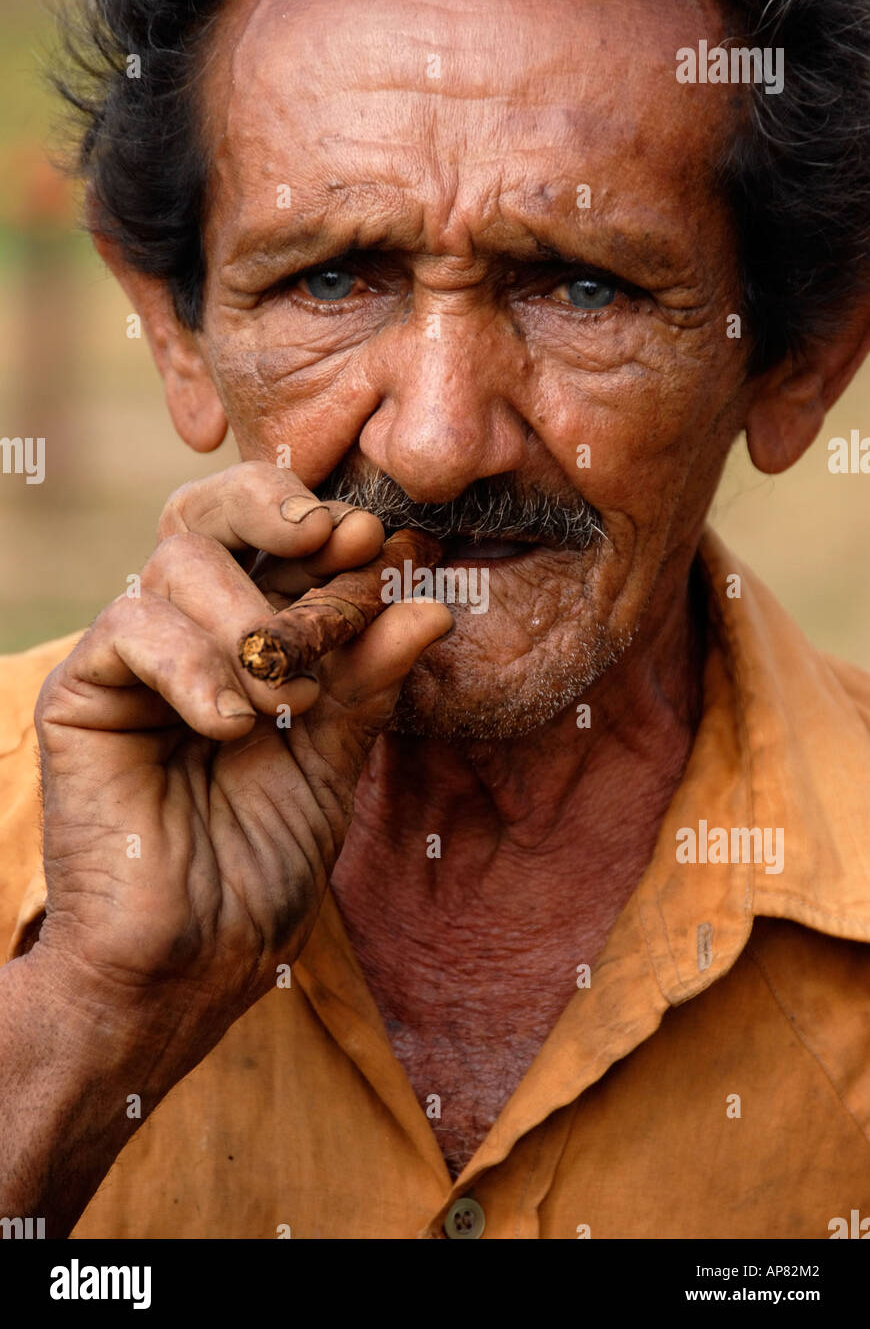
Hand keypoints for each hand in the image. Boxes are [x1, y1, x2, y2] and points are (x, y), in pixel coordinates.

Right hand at [31, 461, 451, 1062]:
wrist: (189, 960)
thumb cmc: (260, 866)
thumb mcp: (335, 760)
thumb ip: (371, 680)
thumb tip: (428, 602)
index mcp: (245, 642)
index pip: (274, 545)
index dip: (329, 529)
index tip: (384, 542)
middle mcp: (185, 636)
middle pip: (207, 514)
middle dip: (274, 508)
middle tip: (334, 539)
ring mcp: (132, 662)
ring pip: (177, 560)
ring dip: (254, 618)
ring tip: (291, 699)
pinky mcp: (81, 695)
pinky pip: (132, 628)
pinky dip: (194, 667)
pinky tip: (231, 729)